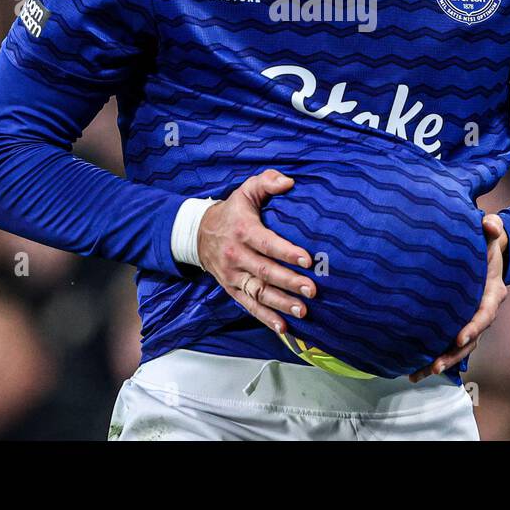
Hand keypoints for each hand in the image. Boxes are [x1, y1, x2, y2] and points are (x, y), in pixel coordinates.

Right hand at [197, 169, 316, 334]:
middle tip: (312, 290)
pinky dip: (265, 318)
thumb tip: (289, 182)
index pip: (266, 243)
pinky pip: (249, 306)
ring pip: (258, 292)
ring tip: (302, 310)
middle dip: (289, 282)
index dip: (286, 252)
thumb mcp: (246, 190)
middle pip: (264, 272)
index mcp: (243, 230)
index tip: (307, 259)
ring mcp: (233, 275)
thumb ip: (267, 182)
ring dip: (280, 304)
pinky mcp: (232, 289)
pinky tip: (283, 327)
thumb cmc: (233, 211)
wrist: (198, 233)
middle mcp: (236, 255)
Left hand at [408, 213, 507, 382]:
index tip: (460, 336)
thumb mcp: (492, 232)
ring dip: (441, 362)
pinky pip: (447, 345)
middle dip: (454, 354)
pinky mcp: (458, 324)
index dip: (474, 327)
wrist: (485, 254)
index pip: (485, 314)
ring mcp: (470, 321)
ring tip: (420, 373)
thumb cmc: (485, 242)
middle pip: (470, 340)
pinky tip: (412, 369)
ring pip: (458, 348)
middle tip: (436, 365)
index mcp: (492, 294)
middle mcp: (483, 313)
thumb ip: (492, 227)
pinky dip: (432, 358)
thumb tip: (490, 224)